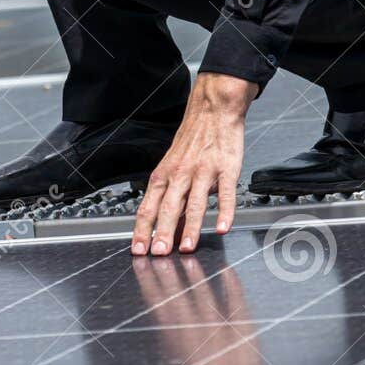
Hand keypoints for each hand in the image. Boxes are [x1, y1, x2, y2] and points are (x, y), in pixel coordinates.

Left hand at [131, 73, 255, 256]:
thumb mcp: (174, 166)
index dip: (142, 229)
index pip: (148, 206)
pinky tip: (222, 227)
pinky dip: (224, 212)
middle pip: (168, 207)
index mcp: (164, 175)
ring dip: (190, 228)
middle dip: (162, 232)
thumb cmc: (193, 140)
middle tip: (159, 254)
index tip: (139, 249)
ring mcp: (204, 171)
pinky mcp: (226, 169)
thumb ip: (172, 197)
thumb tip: (167, 229)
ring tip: (187, 248)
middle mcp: (181, 174)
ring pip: (195, 203)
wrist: (213, 110)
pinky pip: (226, 194)